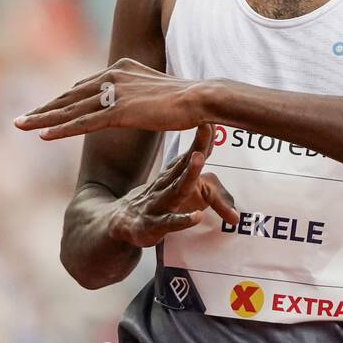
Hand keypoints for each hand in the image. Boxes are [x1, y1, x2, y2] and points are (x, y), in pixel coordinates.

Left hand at [13, 58, 210, 139]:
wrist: (201, 98)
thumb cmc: (185, 98)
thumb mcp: (154, 90)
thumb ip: (136, 92)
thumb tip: (132, 102)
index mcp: (119, 69)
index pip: (81, 88)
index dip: (60, 101)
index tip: (42, 111)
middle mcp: (112, 77)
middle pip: (69, 96)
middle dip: (43, 109)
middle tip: (20, 120)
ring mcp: (114, 94)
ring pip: (70, 109)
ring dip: (42, 119)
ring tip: (21, 126)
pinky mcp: (119, 111)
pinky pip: (83, 123)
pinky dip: (62, 130)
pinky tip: (44, 136)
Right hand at [108, 123, 239, 247]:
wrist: (119, 224)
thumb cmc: (153, 203)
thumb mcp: (174, 189)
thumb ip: (199, 182)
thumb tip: (224, 182)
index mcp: (172, 176)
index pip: (190, 154)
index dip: (203, 137)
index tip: (214, 117)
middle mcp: (166, 185)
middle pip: (184, 164)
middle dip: (198, 146)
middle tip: (207, 125)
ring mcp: (159, 204)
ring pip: (177, 189)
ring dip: (190, 174)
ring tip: (200, 158)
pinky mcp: (154, 226)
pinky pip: (171, 222)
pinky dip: (184, 220)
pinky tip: (198, 217)